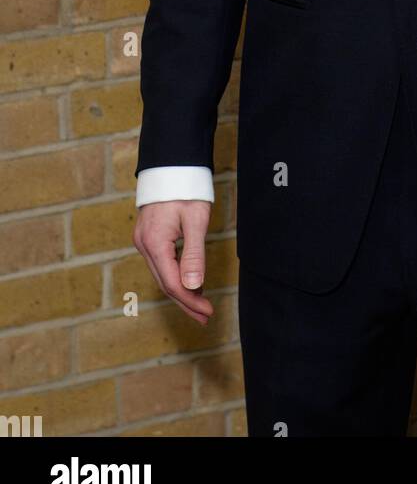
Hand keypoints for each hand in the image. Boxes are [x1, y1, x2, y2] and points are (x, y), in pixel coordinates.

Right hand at [133, 200, 213, 325]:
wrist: (172, 165)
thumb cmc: (186, 189)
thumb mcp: (195, 220)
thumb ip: (194, 254)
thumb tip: (192, 287)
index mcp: (154, 243)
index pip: (172, 283)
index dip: (190, 300)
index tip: (207, 312)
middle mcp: (144, 245)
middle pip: (165, 283)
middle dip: (186, 302)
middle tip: (205, 317)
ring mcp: (143, 241)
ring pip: (162, 275)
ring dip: (181, 292)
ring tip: (200, 306)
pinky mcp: (147, 237)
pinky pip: (160, 264)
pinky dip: (175, 276)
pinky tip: (188, 284)